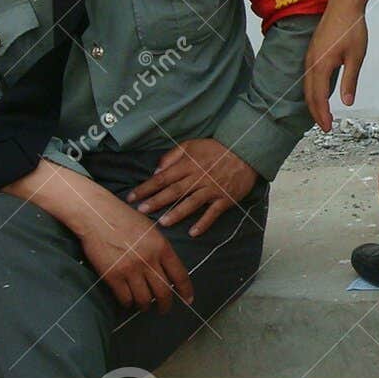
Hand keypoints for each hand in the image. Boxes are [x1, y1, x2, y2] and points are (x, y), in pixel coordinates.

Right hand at [79, 200, 193, 312]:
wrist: (97, 215)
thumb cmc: (124, 218)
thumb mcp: (151, 230)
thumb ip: (161, 250)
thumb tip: (167, 270)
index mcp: (162, 247)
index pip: (180, 275)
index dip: (186, 291)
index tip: (188, 300)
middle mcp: (149, 260)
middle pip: (163, 292)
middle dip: (166, 305)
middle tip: (164, 309)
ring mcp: (131, 269)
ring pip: (144, 299)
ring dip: (145, 306)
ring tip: (144, 306)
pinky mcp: (113, 276)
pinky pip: (125, 298)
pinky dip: (128, 303)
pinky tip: (128, 302)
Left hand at [125, 138, 258, 236]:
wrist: (246, 151)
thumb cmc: (216, 149)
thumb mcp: (192, 145)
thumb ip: (172, 156)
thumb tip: (156, 171)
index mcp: (188, 164)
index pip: (163, 178)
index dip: (146, 188)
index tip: (132, 197)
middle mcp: (198, 177)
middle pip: (174, 191)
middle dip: (156, 201)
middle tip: (141, 211)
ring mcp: (212, 189)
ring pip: (192, 202)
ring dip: (177, 213)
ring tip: (163, 223)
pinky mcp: (225, 198)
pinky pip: (213, 212)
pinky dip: (204, 223)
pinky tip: (193, 232)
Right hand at [305, 0, 367, 131]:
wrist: (343, 4)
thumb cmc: (352, 28)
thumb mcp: (356, 57)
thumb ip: (350, 81)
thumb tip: (347, 102)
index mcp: (321, 66)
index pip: (319, 98)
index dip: (322, 115)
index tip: (327, 128)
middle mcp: (311, 63)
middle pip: (310, 95)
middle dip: (316, 113)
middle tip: (325, 127)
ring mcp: (309, 56)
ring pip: (307, 86)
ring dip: (313, 102)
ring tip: (322, 115)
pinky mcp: (312, 51)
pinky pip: (309, 76)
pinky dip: (312, 89)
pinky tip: (320, 94)